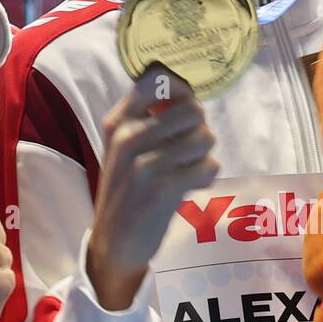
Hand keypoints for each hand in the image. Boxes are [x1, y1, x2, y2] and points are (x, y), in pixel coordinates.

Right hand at [86, 65, 218, 310]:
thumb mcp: (122, 147)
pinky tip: (189, 185)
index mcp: (117, 122)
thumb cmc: (126, 189)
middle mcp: (127, 136)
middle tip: (188, 147)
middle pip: (192, 108)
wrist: (114, 242)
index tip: (183, 108)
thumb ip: (146, 119)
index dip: (181, 89)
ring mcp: (144, 162)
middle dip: (199, 127)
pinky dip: (206, 176)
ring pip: (204, 137)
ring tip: (187, 168)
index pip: (155, 80)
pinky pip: (208, 166)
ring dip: (204, 154)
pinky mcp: (163, 188)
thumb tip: (188, 94)